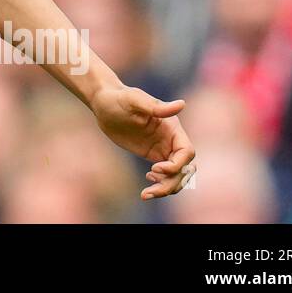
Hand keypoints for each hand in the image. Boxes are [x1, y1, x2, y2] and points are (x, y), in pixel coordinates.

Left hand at [89, 85, 195, 199]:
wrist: (104, 103)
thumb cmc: (119, 98)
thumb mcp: (135, 100)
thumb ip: (157, 107)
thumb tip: (182, 104)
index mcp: (173, 128)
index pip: (187, 152)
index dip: (176, 165)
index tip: (155, 169)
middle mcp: (171, 139)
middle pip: (184, 169)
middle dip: (172, 183)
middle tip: (151, 189)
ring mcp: (163, 149)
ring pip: (176, 176)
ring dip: (166, 189)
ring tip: (146, 194)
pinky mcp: (153, 155)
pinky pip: (164, 175)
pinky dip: (160, 185)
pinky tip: (147, 184)